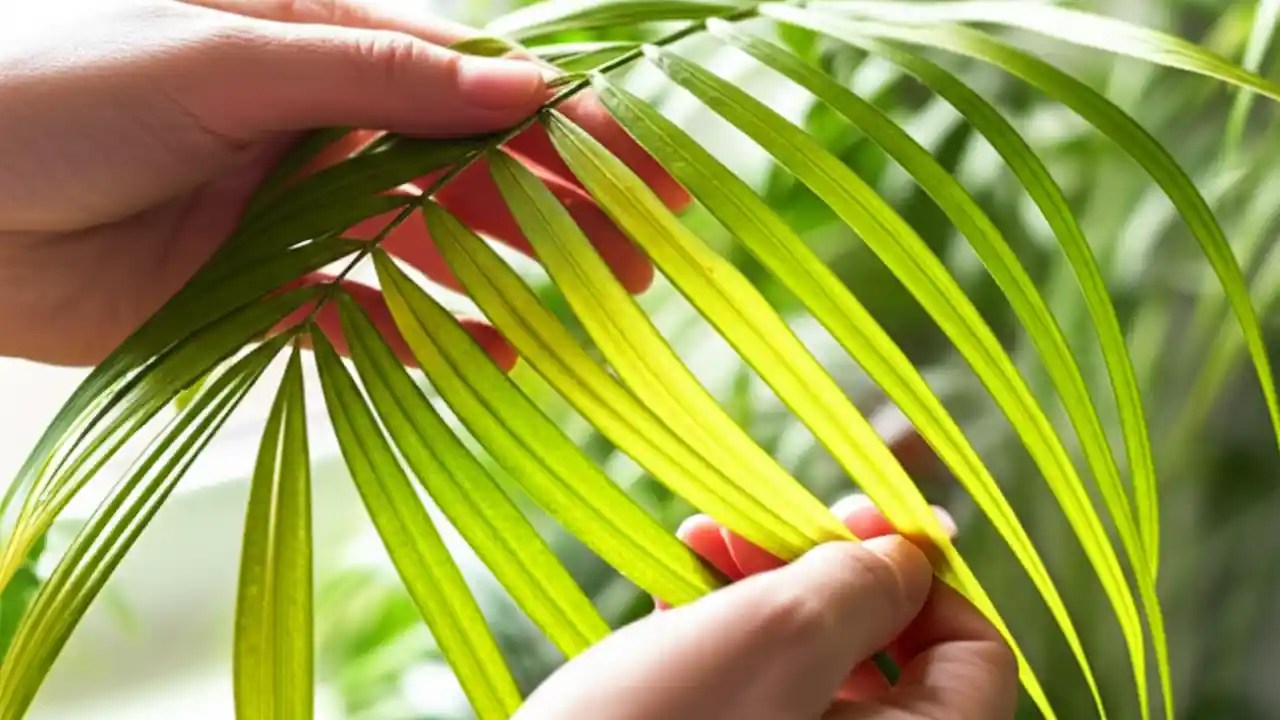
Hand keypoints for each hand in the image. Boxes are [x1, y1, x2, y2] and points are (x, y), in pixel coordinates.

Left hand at [0, 0, 681, 364]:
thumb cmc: (61, 89)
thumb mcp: (228, 58)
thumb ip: (377, 77)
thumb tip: (517, 86)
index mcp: (323, 49)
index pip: (473, 85)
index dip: (567, 128)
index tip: (649, 176)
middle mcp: (324, 132)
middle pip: (469, 174)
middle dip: (560, 215)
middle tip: (644, 266)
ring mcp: (300, 218)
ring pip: (431, 252)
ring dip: (510, 282)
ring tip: (589, 321)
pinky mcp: (266, 296)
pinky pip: (368, 322)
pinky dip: (429, 342)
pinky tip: (490, 359)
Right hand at [517, 496, 1017, 718]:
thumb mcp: (777, 634)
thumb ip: (863, 585)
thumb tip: (909, 552)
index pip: (979, 659)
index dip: (926, 577)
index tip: (857, 521)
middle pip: (887, 651)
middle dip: (822, 567)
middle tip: (764, 518)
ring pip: (810, 661)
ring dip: (762, 584)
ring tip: (700, 536)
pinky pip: (752, 688)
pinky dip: (722, 628)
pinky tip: (675, 584)